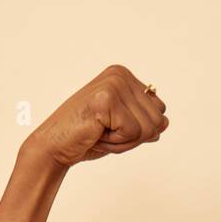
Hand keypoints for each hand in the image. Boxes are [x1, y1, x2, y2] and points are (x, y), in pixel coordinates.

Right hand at [23, 64, 169, 168]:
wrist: (55, 146)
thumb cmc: (87, 136)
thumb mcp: (124, 129)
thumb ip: (146, 124)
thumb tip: (165, 122)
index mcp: (125, 76)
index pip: (160, 110)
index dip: (139, 129)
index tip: (112, 126)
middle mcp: (120, 75)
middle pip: (158, 120)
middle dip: (134, 137)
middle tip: (105, 131)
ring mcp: (114, 84)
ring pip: (149, 128)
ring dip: (125, 141)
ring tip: (100, 132)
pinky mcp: (107, 99)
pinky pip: (134, 133)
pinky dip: (117, 143)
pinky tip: (96, 133)